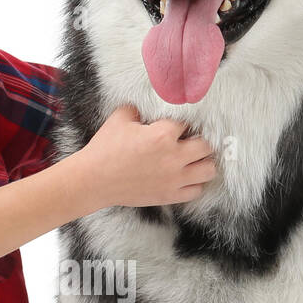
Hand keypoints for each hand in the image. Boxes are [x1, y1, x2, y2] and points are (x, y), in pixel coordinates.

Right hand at [81, 104, 216, 208]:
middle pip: (207, 146)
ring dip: (204, 163)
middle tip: (190, 141)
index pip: (188, 122)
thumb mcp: (120, 118)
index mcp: (162, 135)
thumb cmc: (105, 149)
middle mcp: (173, 157)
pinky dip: (195, 183)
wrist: (94, 181)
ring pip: (209, 170)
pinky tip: (186, 177)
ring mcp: (174, 179)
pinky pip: (196, 191)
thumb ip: (138, 108)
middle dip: (200, 141)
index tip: (177, 125)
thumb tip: (147, 107)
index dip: (183, 122)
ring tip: (194, 160)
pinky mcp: (169, 196)